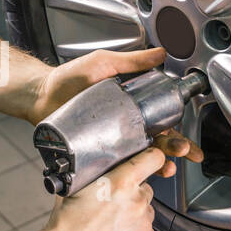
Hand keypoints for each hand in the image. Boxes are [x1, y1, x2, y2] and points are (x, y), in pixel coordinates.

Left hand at [27, 45, 203, 173]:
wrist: (41, 94)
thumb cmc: (70, 77)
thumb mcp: (104, 63)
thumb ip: (133, 61)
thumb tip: (161, 53)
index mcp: (133, 106)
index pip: (163, 120)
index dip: (178, 131)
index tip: (189, 140)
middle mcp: (126, 126)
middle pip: (158, 142)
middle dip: (175, 149)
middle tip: (183, 150)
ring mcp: (112, 141)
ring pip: (142, 157)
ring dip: (158, 164)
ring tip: (166, 167)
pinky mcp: (97, 152)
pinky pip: (116, 166)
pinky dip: (129, 174)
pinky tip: (139, 177)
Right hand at [43, 146, 168, 230]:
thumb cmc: (66, 225)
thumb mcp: (74, 188)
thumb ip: (91, 175)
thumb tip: (94, 169)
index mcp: (121, 183)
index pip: (153, 159)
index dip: (152, 158)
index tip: (150, 160)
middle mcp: (137, 202)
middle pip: (145, 189)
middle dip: (132, 194)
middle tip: (112, 205)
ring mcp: (144, 225)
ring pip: (145, 213)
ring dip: (133, 215)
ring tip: (110, 225)